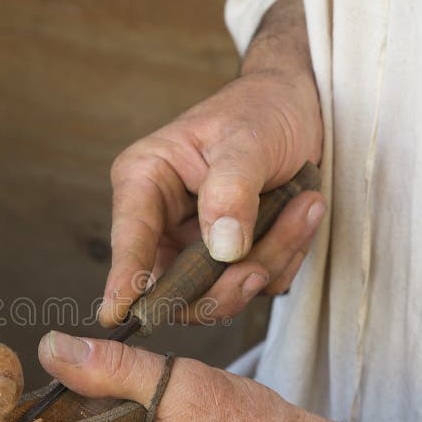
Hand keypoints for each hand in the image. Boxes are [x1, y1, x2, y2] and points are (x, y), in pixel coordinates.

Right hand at [99, 71, 324, 326]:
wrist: (299, 107)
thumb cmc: (262, 110)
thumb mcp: (247, 140)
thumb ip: (231, 191)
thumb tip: (224, 251)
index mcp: (145, 183)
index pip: (130, 238)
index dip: (123, 279)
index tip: (114, 314)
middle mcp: (163, 221)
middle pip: (174, 285)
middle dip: (225, 284)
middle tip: (260, 269)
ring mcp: (196, 244)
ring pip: (221, 290)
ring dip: (271, 259)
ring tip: (306, 207)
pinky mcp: (230, 257)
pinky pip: (256, 282)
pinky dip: (286, 257)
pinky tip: (302, 214)